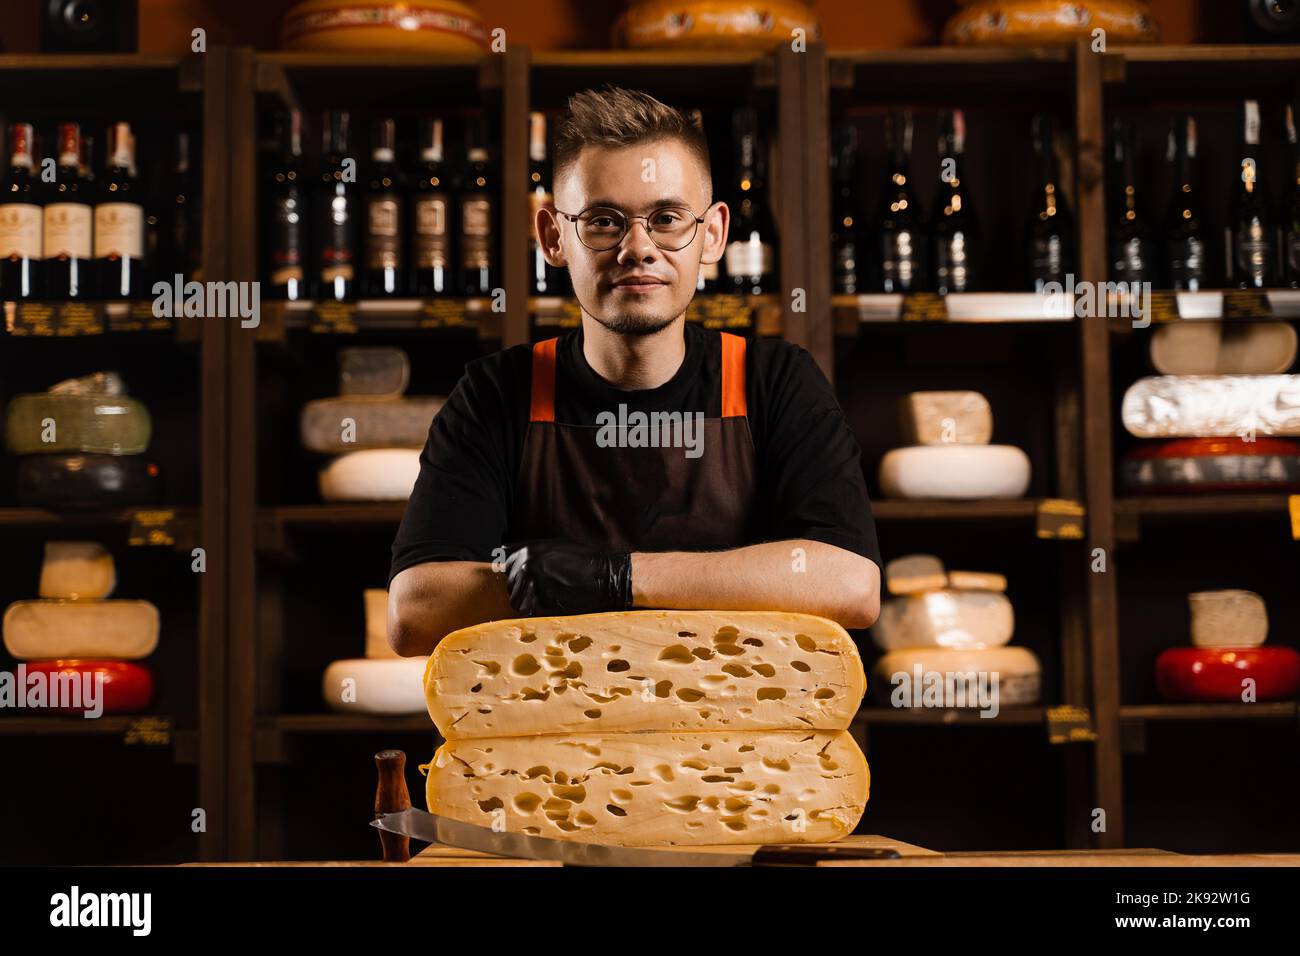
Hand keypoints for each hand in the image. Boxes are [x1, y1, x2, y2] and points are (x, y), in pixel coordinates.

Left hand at [502, 539, 632, 616]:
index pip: (506, 565)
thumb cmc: (581, 559)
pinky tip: (554, 601)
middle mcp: (527, 564)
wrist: (603, 575)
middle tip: (544, 588)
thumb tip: (501, 552)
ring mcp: (534, 582)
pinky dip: (539, 609)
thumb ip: (527, 548)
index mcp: (528, 550)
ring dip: (527, 602)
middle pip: (510, 584)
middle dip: (522, 589)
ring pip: (515, 600)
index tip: (530, 577)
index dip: (517, 573)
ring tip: (546, 597)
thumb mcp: (554, 545)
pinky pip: (531, 609)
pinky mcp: (543, 599)